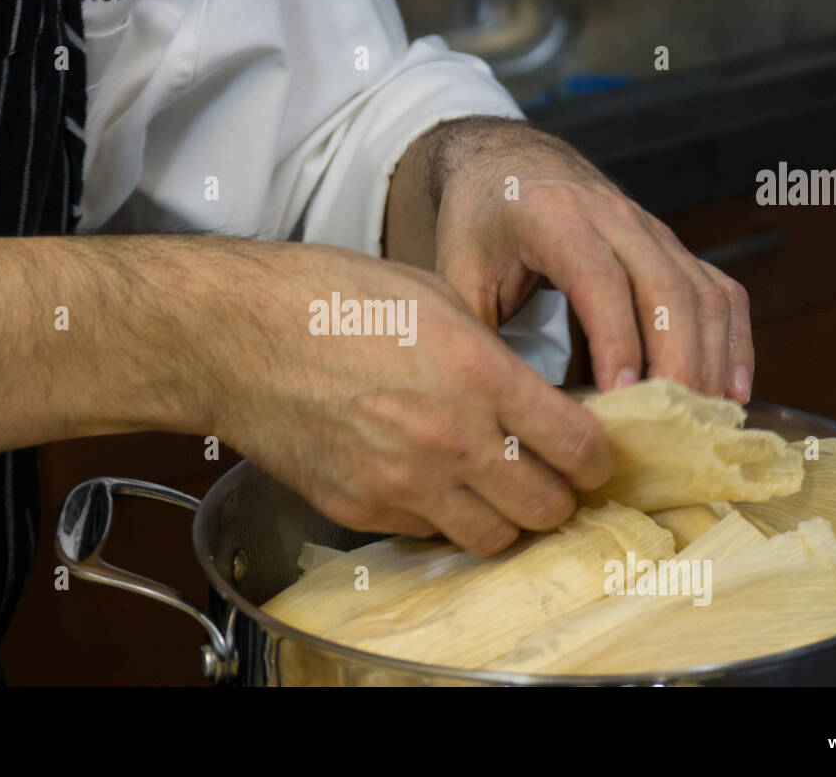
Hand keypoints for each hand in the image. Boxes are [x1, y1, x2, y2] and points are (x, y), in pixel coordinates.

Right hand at [203, 241, 614, 555]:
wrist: (236, 336)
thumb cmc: (328, 299)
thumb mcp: (433, 297)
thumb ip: (493, 356)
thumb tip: (531, 398)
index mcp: (479, 373)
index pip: (579, 447)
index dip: (599, 460)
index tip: (594, 457)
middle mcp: (451, 438)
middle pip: (547, 507)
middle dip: (559, 496)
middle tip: (550, 477)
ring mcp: (404, 482)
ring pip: (494, 539)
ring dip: (506, 519)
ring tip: (493, 491)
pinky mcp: (362, 507)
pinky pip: (428, 533)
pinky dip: (441, 517)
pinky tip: (428, 481)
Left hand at [388, 117, 753, 402]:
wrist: (506, 164)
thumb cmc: (478, 224)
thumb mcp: (457, 275)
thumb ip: (476, 333)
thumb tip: (499, 409)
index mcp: (552, 217)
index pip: (598, 279)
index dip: (615, 338)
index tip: (620, 397)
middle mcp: (613, 216)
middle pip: (665, 287)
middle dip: (676, 361)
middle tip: (671, 425)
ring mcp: (652, 230)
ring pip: (701, 292)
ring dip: (709, 358)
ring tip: (702, 420)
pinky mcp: (673, 248)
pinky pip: (720, 291)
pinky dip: (733, 341)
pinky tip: (731, 391)